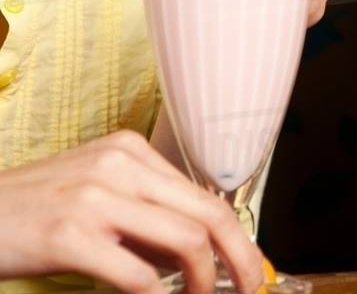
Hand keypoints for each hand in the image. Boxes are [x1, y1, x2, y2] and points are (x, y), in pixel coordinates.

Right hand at [0, 131, 264, 293]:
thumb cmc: (29, 210)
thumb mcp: (94, 193)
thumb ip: (144, 214)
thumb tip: (196, 254)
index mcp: (130, 151)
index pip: (205, 196)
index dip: (237, 236)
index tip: (250, 264)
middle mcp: (120, 165)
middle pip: (208, 214)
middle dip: (241, 257)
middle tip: (251, 286)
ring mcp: (96, 198)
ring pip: (186, 240)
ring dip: (206, 280)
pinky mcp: (71, 235)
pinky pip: (138, 275)